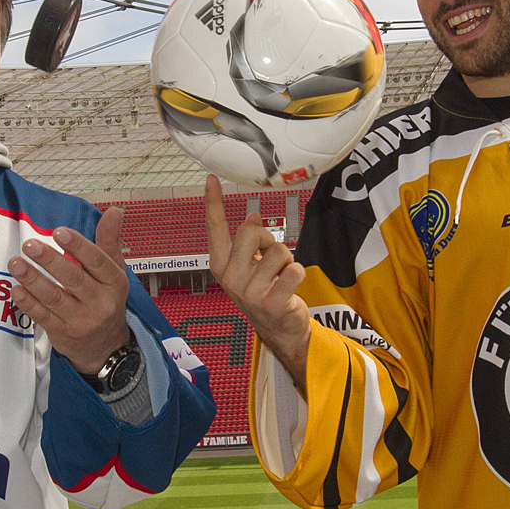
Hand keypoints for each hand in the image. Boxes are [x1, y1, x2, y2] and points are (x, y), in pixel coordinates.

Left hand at [8, 206, 132, 374]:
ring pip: (54, 298)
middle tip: (30, 245)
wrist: (105, 347)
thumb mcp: (114, 272)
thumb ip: (109, 241)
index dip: (78, 246)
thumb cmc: (106, 301)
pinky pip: (43, 317)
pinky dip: (28, 303)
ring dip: (33, 280)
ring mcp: (81, 320)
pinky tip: (16, 289)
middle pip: (73, 278)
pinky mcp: (63, 333)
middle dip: (50, 261)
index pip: (96, 261)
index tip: (59, 232)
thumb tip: (114, 211)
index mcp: (113, 282)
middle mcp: (100, 302)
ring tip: (16, 263)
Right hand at [205, 175, 310, 388]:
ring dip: (287, 260)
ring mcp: (249, 293)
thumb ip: (247, 243)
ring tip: (281, 277)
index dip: (213, 202)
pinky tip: (290, 287)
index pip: (215, 229)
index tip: (211, 179)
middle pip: (251, 231)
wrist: (279, 329)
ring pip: (278, 250)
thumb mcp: (250, 266)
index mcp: (221, 266)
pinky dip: (298, 273)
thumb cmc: (263, 292)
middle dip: (267, 238)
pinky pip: (294, 270)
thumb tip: (252, 217)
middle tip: (270, 258)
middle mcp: (230, 278)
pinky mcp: (271, 303)